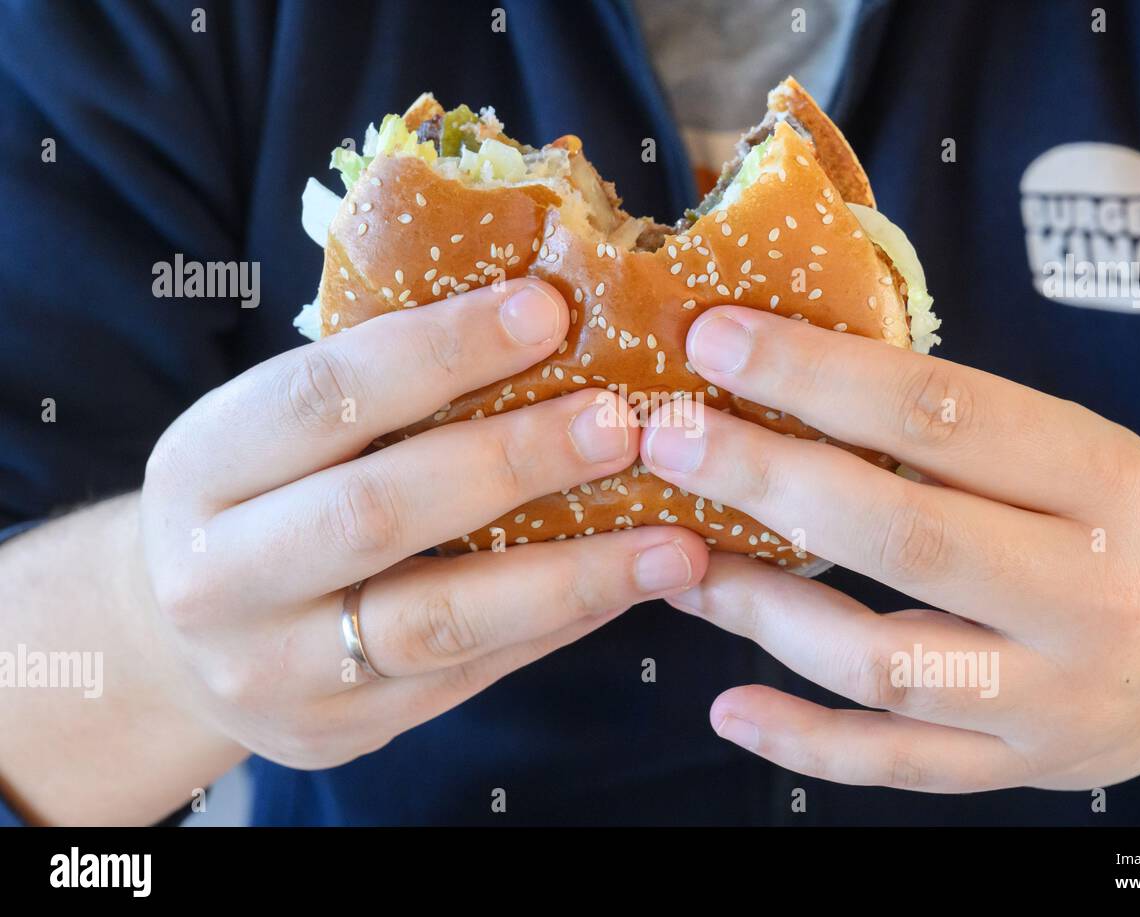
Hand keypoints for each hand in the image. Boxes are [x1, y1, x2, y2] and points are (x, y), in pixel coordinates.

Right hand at [140, 279, 705, 768]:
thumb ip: (373, 393)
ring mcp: (279, 669)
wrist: (181, 648)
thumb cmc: (256, 504)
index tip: (548, 310)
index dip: (440, 350)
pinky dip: (559, 626)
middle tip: (624, 425)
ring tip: (672, 543)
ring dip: (570, 575)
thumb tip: (544, 318)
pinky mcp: (343, 728)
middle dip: (514, 461)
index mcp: (202, 465)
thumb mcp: (270, 434)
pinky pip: (471, 675)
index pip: (324, 394)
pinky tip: (628, 586)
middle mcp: (220, 576)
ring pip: (440, 621)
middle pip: (379, 512)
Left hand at [640, 305, 1139, 823]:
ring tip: (681, 565)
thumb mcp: (1077, 449)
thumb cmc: (1133, 523)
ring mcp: (1050, 696)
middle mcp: (1085, 593)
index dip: (817, 373)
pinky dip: (803, 741)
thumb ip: (955, 428)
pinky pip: (895, 765)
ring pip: (881, 662)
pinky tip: (728, 707)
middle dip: (766, 479)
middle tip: (669, 438)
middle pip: (902, 535)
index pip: (942, 414)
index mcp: (1101, 480)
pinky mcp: (1018, 766)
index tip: (718, 339)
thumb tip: (787, 374)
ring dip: (762, 613)